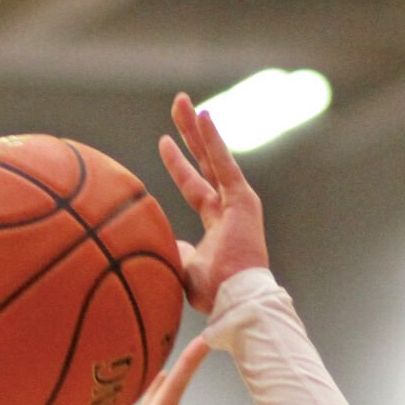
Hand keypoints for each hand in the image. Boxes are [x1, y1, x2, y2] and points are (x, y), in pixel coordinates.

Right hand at [100, 337, 208, 404]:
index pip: (175, 389)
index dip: (188, 364)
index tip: (204, 339)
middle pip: (175, 389)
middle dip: (187, 364)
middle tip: (201, 339)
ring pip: (164, 397)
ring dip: (174, 377)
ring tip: (180, 357)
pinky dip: (155, 393)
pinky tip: (155, 390)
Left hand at [158, 93, 268, 314]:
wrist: (233, 301)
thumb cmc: (212, 292)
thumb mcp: (183, 268)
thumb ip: (174, 251)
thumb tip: (162, 244)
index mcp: (217, 221)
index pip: (193, 185)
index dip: (178, 164)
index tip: (163, 142)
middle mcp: (228, 206)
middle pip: (204, 162)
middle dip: (189, 134)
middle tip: (178, 105)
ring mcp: (237, 201)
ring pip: (212, 157)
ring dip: (197, 129)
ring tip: (183, 102)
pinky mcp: (242, 200)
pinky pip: (224, 164)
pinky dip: (213, 141)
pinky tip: (203, 118)